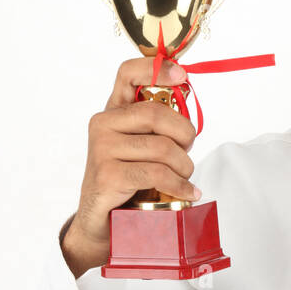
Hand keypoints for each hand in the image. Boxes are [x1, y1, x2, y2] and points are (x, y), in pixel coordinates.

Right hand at [61, 56, 200, 277]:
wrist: (101, 221)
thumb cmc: (128, 181)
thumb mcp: (142, 148)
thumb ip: (159, 127)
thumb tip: (189, 108)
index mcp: (113, 112)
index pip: (128, 74)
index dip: (157, 68)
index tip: (183, 74)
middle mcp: (103, 125)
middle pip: (157, 113)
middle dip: (185, 134)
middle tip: (188, 152)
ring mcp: (102, 149)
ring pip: (162, 148)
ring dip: (184, 166)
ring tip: (184, 178)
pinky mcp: (108, 175)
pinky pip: (157, 174)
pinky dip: (179, 185)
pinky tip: (187, 193)